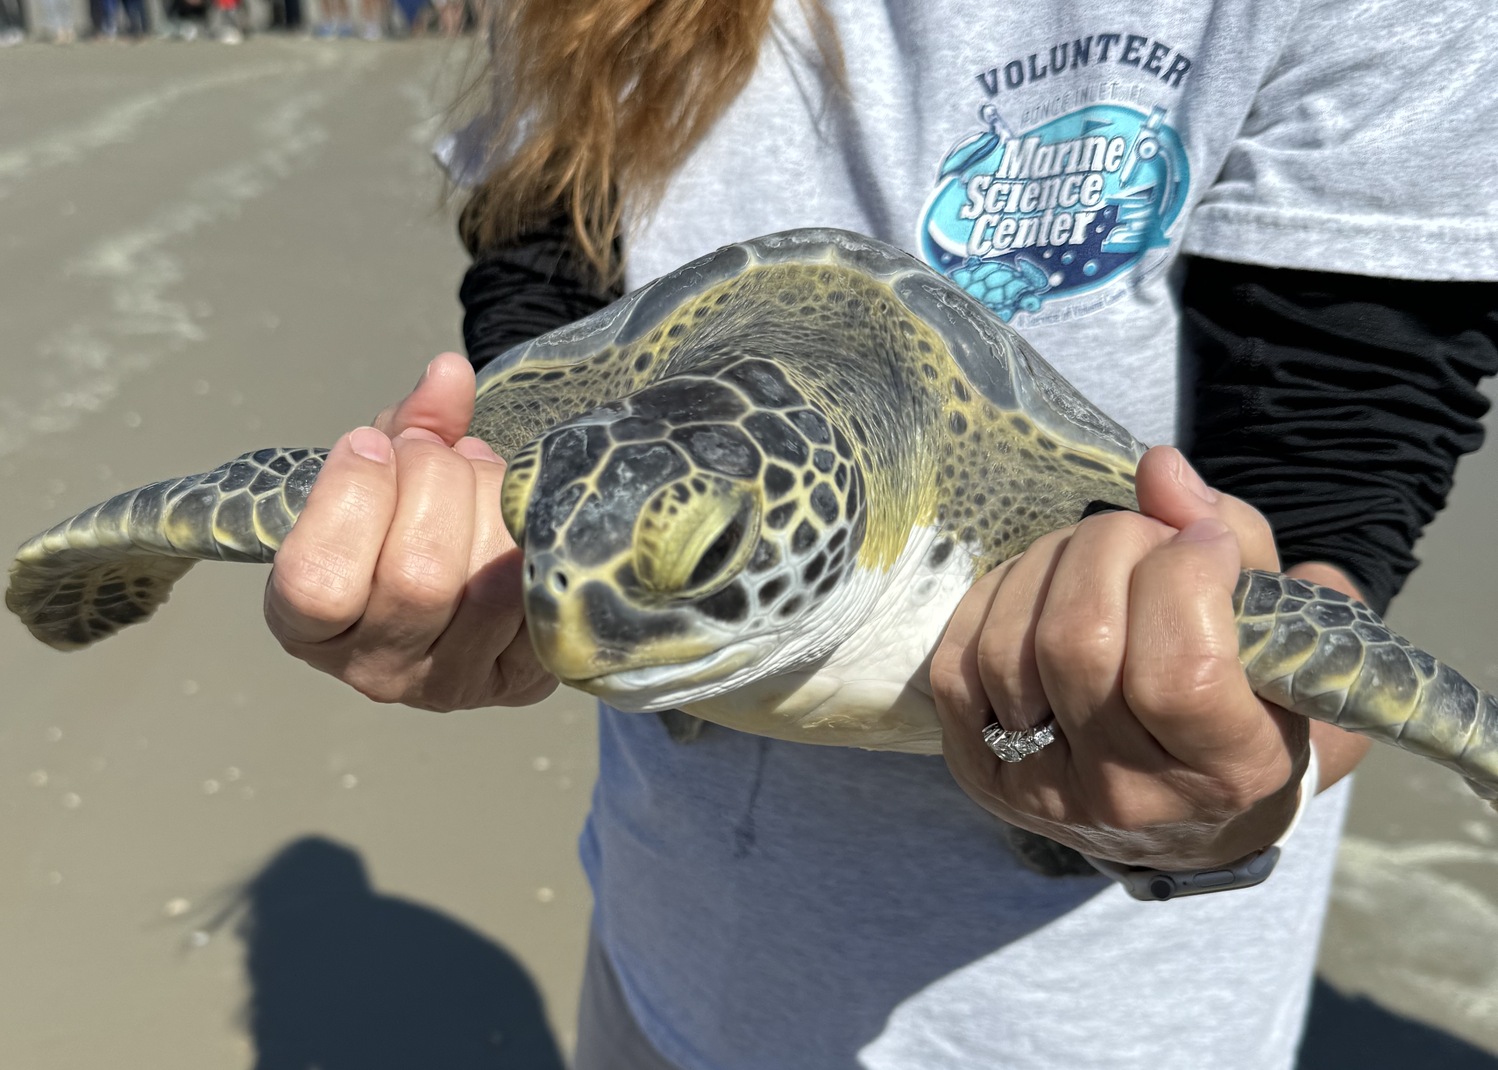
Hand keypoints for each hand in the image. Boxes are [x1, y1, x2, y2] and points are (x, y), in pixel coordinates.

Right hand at [264, 352, 555, 710]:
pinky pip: (539, 603)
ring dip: (494, 507)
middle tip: (444, 455)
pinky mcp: (521, 680)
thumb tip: (449, 374)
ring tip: (483, 481)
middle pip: (420, 575)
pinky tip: (517, 520)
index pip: (318, 579)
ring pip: (489, 588)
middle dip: (439, 483)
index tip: (374, 445)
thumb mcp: (385, 474)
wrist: (468, 598)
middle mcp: (377, 668)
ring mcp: (452, 683)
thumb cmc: (404, 525)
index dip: (352, 496)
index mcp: (310, 626)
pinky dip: (534, 543)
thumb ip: (408, 425)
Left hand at [929, 446, 1308, 869]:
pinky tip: (1038, 591)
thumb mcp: (1280, 623)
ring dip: (1049, 565)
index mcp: (1229, 772)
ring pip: (1010, 646)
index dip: (1187, 578)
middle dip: (1111, 548)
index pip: (1183, 675)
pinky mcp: (980, 773)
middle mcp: (1128, 797)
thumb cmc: (1251, 698)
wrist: (1187, 808)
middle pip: (1080, 644)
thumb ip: (1234, 537)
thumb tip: (1157, 470)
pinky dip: (993, 602)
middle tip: (1144, 536)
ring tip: (1093, 559)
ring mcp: (1042, 792)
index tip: (1208, 545)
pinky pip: (957, 665)